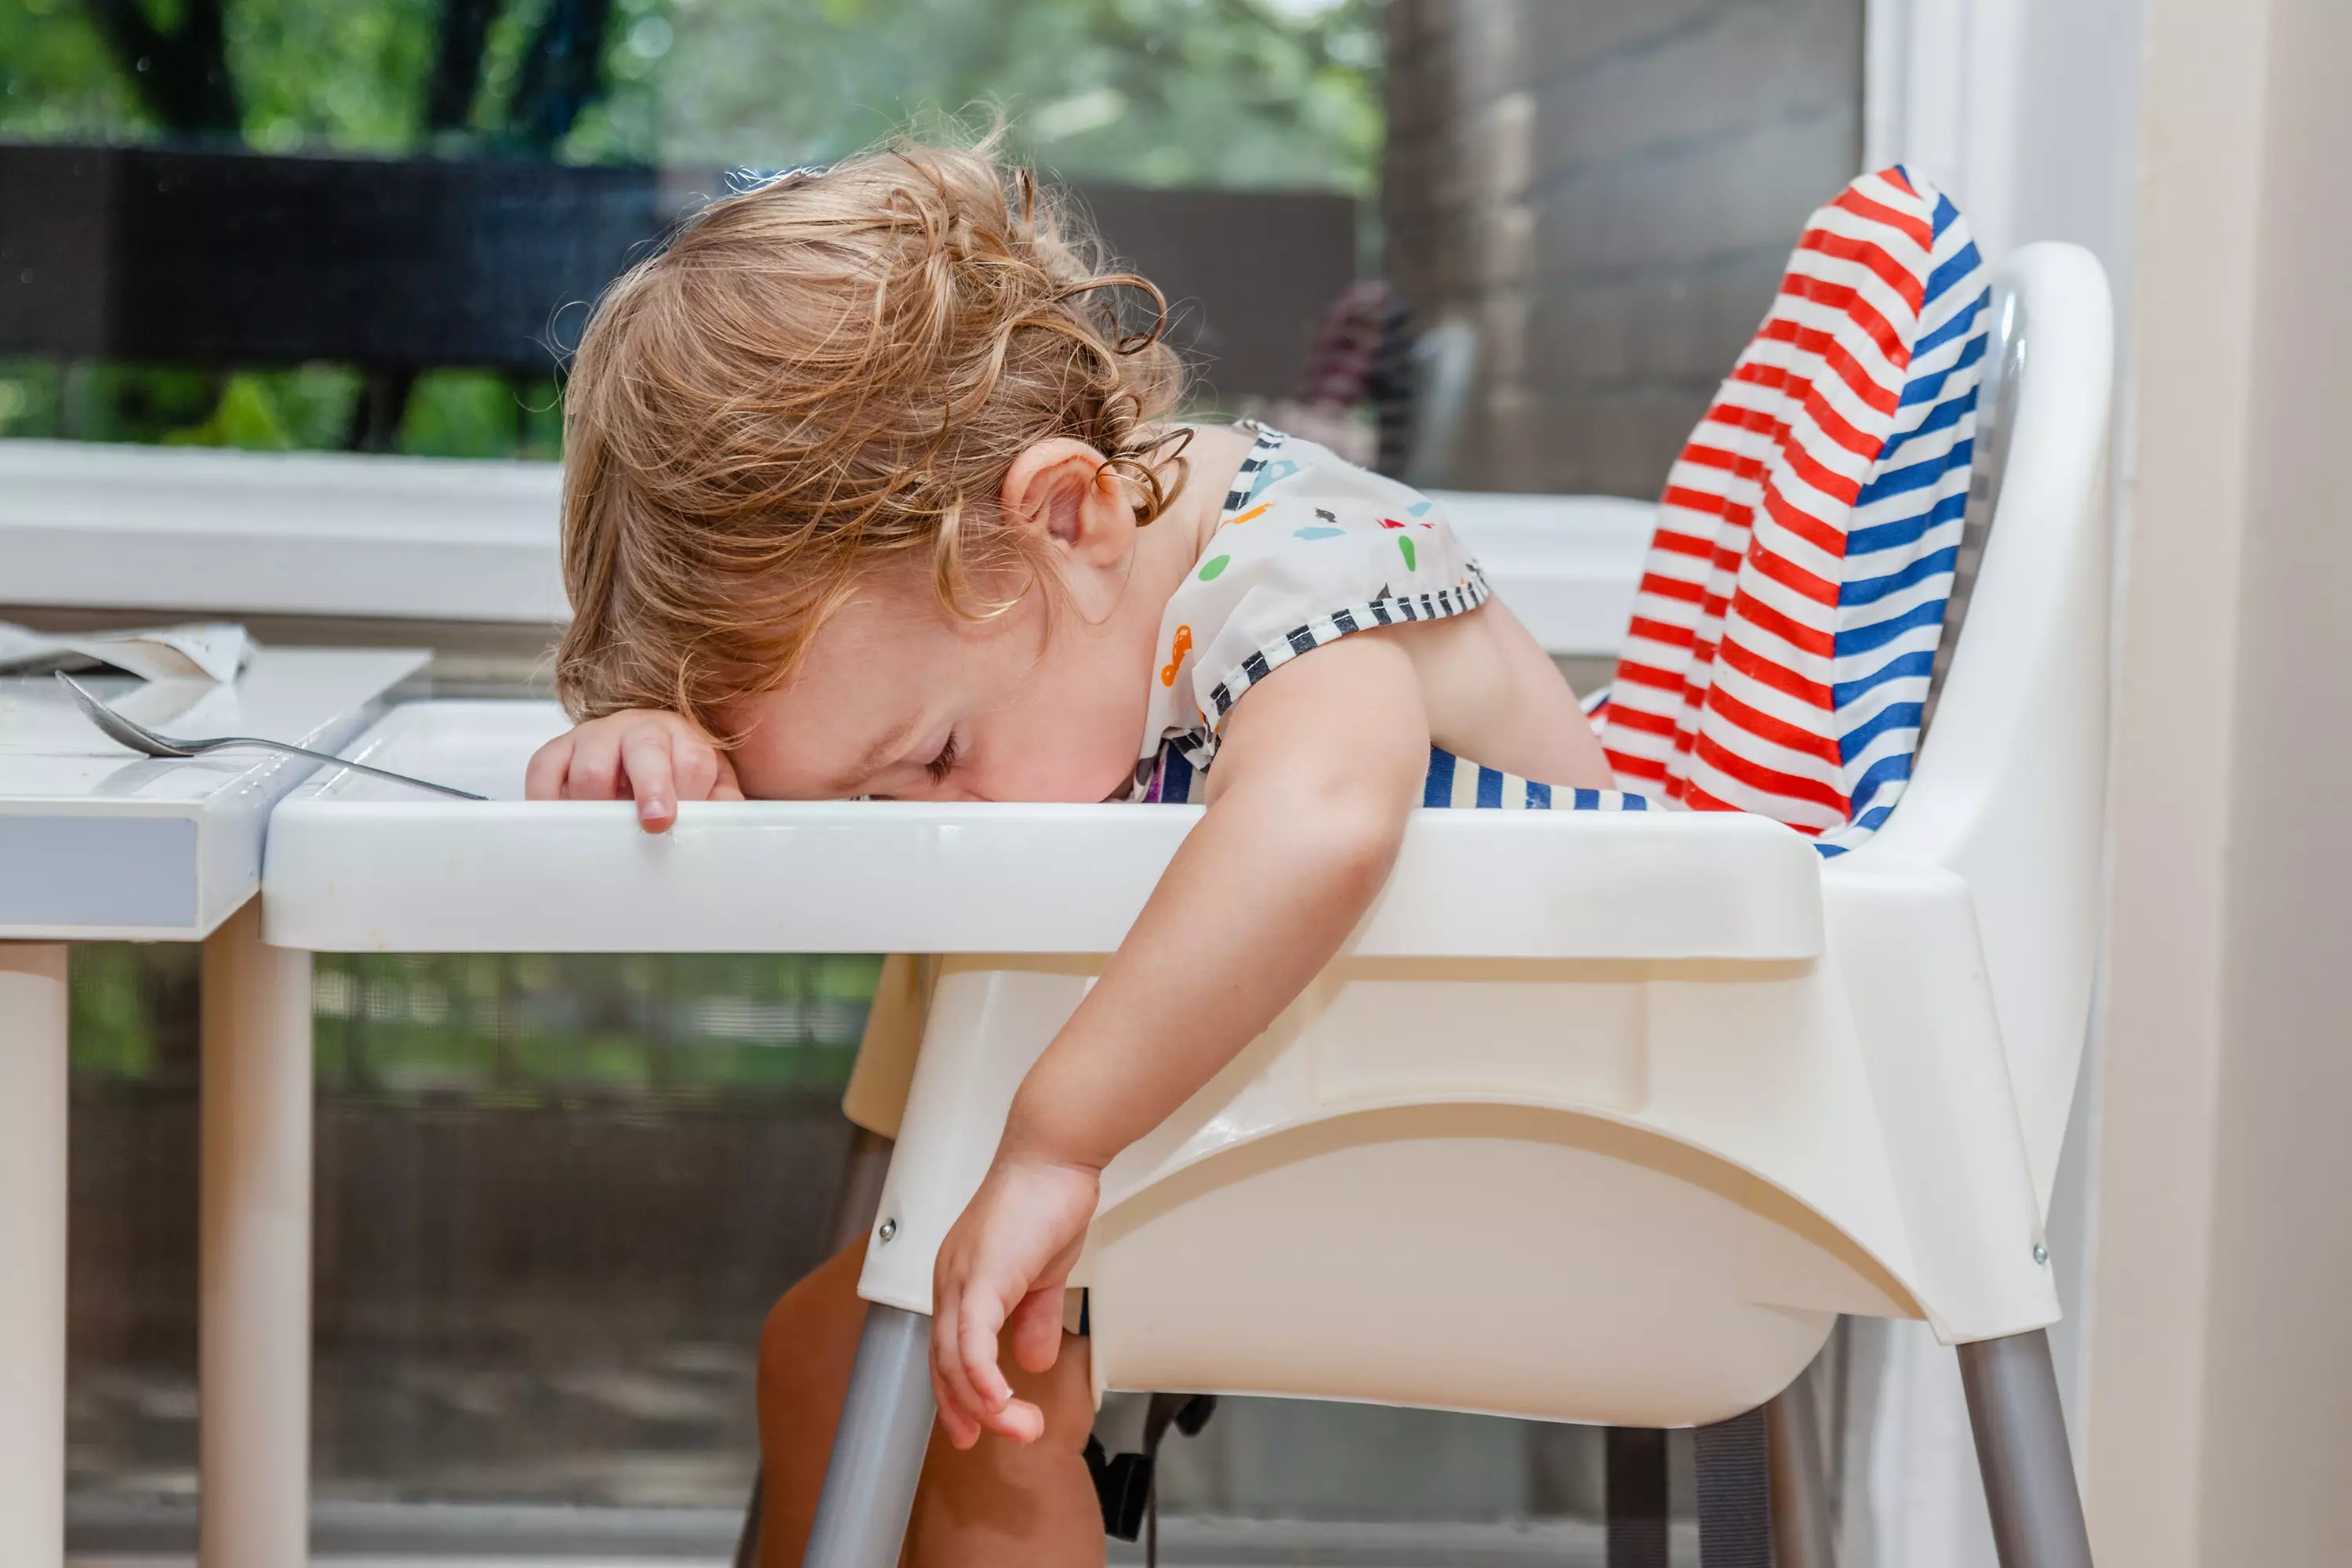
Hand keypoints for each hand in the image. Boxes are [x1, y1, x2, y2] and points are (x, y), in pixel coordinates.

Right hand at [523, 709, 743, 831]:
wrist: (640, 757)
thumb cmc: (676, 776)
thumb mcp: (711, 786)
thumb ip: (722, 804)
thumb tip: (725, 822)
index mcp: (681, 737)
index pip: (691, 758)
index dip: (688, 790)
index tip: (680, 819)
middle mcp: (637, 729)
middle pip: (642, 752)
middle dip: (651, 787)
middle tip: (653, 822)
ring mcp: (595, 737)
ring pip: (590, 768)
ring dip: (599, 806)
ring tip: (607, 834)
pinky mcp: (558, 751)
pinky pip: (543, 769)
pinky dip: (546, 799)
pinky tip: (560, 822)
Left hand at [929, 1152, 1099, 1448]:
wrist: (1054, 1156)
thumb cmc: (1045, 1200)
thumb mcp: (1042, 1273)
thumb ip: (1034, 1317)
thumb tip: (1036, 1360)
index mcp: (959, 1283)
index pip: (945, 1353)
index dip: (958, 1395)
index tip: (976, 1428)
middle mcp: (948, 1283)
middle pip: (942, 1365)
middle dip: (969, 1412)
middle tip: (1008, 1436)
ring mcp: (959, 1279)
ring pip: (955, 1361)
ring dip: (986, 1405)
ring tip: (1021, 1426)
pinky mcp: (980, 1276)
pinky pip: (972, 1341)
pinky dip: (983, 1378)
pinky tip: (1001, 1402)